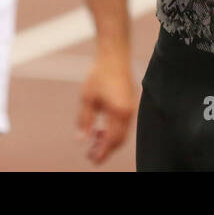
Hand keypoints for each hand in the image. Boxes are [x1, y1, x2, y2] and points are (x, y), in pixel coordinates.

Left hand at [76, 49, 136, 164]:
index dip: (102, 152)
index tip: (92, 159)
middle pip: (120, 140)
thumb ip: (85, 121)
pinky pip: (124, 124)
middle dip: (107, 150)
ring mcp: (131, 107)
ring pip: (123, 133)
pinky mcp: (130, 103)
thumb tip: (82, 140)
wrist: (114, 55)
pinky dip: (114, 131)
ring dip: (110, 140)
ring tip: (94, 142)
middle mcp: (129, 111)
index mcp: (119, 112)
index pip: (111, 140)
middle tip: (91, 155)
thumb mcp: (87, 99)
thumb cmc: (100, 74)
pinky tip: (102, 130)